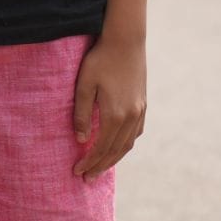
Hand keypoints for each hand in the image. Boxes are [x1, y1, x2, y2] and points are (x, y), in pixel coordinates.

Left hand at [72, 33, 145, 178]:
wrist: (126, 41)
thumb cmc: (100, 60)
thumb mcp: (84, 85)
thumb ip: (81, 113)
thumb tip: (80, 139)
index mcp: (116, 114)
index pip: (101, 147)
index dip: (90, 161)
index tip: (78, 171)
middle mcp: (131, 116)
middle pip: (116, 150)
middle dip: (101, 166)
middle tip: (88, 178)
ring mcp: (140, 110)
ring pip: (128, 143)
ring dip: (114, 157)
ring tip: (101, 167)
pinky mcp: (143, 103)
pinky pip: (135, 132)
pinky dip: (125, 144)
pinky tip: (117, 147)